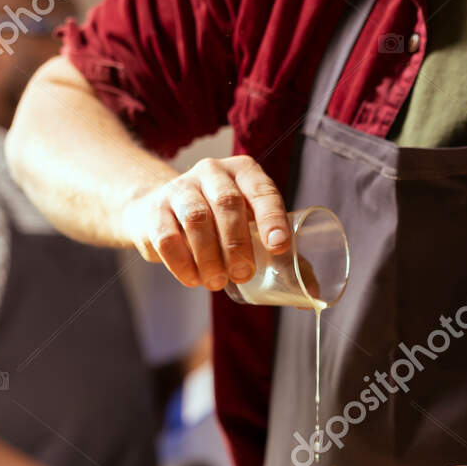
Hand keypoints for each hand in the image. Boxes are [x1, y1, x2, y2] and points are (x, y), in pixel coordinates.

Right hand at [121, 156, 290, 291]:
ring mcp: (180, 187)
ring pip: (196, 219)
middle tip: (244, 275)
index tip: (279, 246)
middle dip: (238, 244)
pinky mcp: (154, 209)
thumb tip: (312, 293)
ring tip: (216, 283)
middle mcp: (212, 172)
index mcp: (243, 173)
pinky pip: (167, 237)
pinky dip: (183, 264)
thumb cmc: (218, 223)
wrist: (158, 211)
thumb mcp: (250, 228)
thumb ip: (279, 255)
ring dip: (209, 257)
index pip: (261, 190)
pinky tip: (193, 279)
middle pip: (227, 203)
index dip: (271, 217)